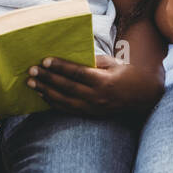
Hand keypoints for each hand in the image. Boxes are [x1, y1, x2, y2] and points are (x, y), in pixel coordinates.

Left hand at [27, 54, 162, 115]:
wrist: (141, 96)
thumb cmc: (125, 73)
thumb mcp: (112, 62)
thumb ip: (93, 61)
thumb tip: (71, 58)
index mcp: (104, 81)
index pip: (77, 73)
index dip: (60, 67)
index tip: (45, 61)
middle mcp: (97, 97)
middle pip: (67, 87)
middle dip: (47, 79)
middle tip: (31, 71)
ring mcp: (93, 108)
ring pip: (64, 101)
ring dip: (45, 91)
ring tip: (31, 83)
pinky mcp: (90, 114)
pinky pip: (68, 109)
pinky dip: (53, 102)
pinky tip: (43, 95)